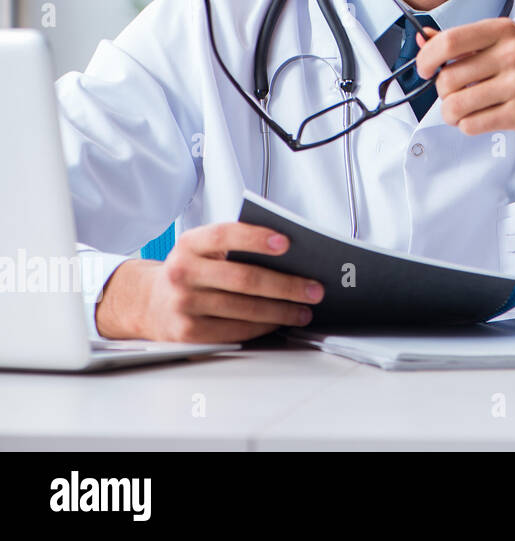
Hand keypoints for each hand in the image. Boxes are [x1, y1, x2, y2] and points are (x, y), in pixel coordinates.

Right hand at [94, 223, 324, 342]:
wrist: (148, 302)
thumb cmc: (191, 271)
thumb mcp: (202, 249)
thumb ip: (235, 246)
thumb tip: (290, 255)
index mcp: (189, 244)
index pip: (225, 235)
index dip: (256, 238)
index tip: (287, 243)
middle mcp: (182, 273)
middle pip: (243, 279)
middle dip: (286, 285)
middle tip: (314, 289)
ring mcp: (183, 305)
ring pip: (244, 309)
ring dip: (281, 311)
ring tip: (304, 310)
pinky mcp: (188, 333)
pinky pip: (235, 331)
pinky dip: (262, 327)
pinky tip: (279, 322)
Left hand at [413, 17, 514, 157]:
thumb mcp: (510, 44)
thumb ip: (467, 42)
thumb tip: (423, 38)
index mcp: (505, 30)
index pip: (449, 41)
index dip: (427, 59)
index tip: (424, 69)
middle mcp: (511, 54)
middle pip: (447, 78)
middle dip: (443, 92)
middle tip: (455, 94)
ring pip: (455, 104)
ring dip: (452, 113)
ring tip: (464, 111)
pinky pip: (471, 124)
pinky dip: (468, 126)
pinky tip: (481, 119)